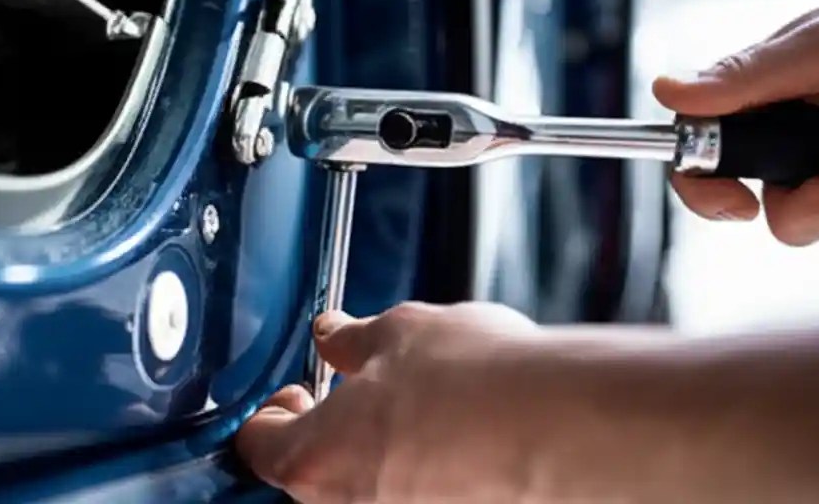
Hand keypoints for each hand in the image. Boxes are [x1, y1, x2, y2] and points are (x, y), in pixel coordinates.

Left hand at [234, 302, 544, 502]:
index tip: (299, 389)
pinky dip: (433, 467)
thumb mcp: (399, 331)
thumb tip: (333, 335)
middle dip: (336, 428)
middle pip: (316, 472)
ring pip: (374, 487)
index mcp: (313, 459)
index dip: (273, 411)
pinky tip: (466, 432)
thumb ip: (352, 339)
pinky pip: (422, 492)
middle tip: (367, 388)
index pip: (260, 444)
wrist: (559, 429)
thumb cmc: (473, 382)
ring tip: (432, 403)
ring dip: (390, 448)